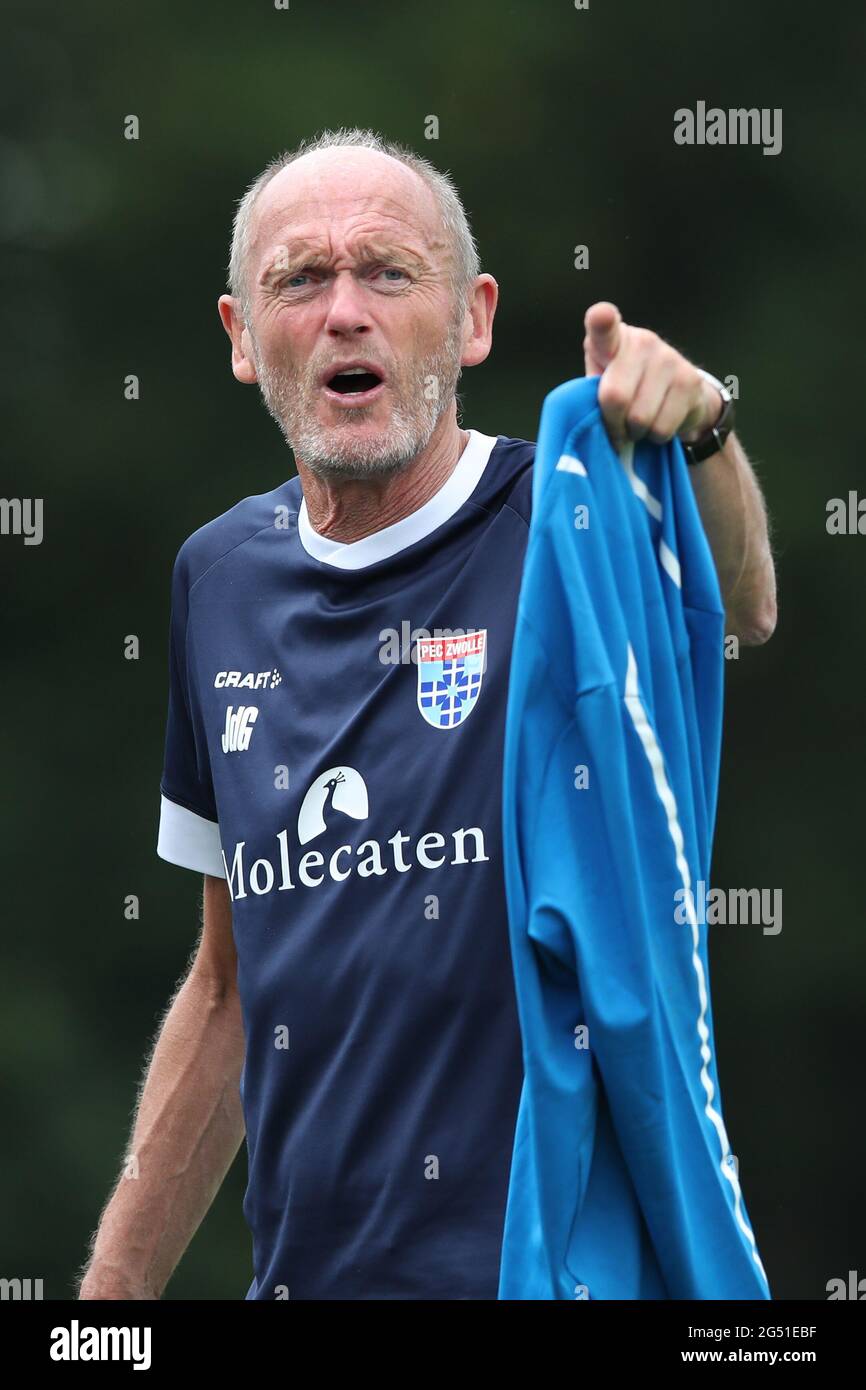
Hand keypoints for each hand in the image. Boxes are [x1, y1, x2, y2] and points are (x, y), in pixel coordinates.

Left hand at [583, 301, 722, 449]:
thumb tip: (591, 427)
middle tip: (617, 426)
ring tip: (638, 423)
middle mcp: (642, 340)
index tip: (602, 315)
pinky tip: (657, 422)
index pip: (603, 325)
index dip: (602, 320)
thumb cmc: (625, 389)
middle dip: (613, 425)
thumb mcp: (601, 385)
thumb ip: (590, 395)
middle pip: (616, 397)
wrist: (676, 393)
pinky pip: (662, 428)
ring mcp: (669, 358)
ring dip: (636, 433)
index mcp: (611, 340)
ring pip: (640, 419)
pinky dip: (655, 437)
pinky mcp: (691, 380)